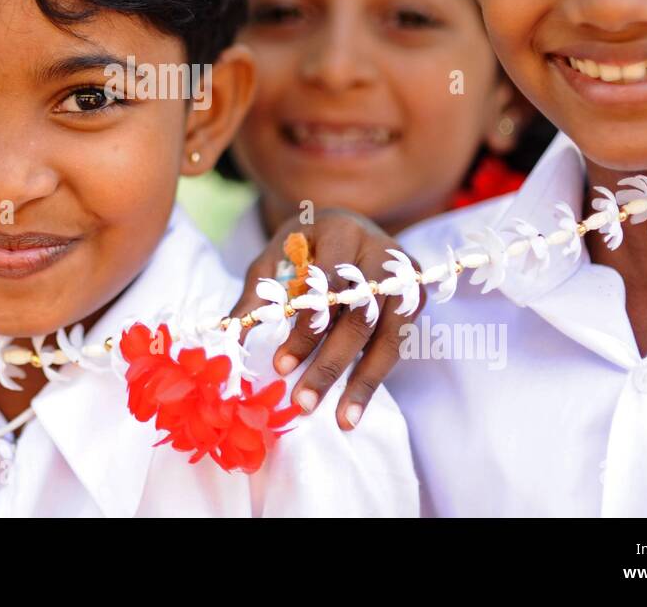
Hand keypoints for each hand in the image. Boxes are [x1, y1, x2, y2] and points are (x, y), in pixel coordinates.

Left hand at [230, 207, 421, 430]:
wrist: (344, 228)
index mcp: (339, 231)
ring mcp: (404, 274)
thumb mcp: (272, 261)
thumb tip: (230, 337)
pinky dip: (376, 376)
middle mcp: (379, 249)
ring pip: (387, 334)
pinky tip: (357, 406)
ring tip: (342, 419)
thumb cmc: (302, 247)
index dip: (305, 329)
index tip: (281, 366)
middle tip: (304, 402)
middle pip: (359, 314)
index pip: (325, 286)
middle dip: (330, 363)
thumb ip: (256, 297)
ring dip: (362, 381)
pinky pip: (399, 342)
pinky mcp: (417, 295)